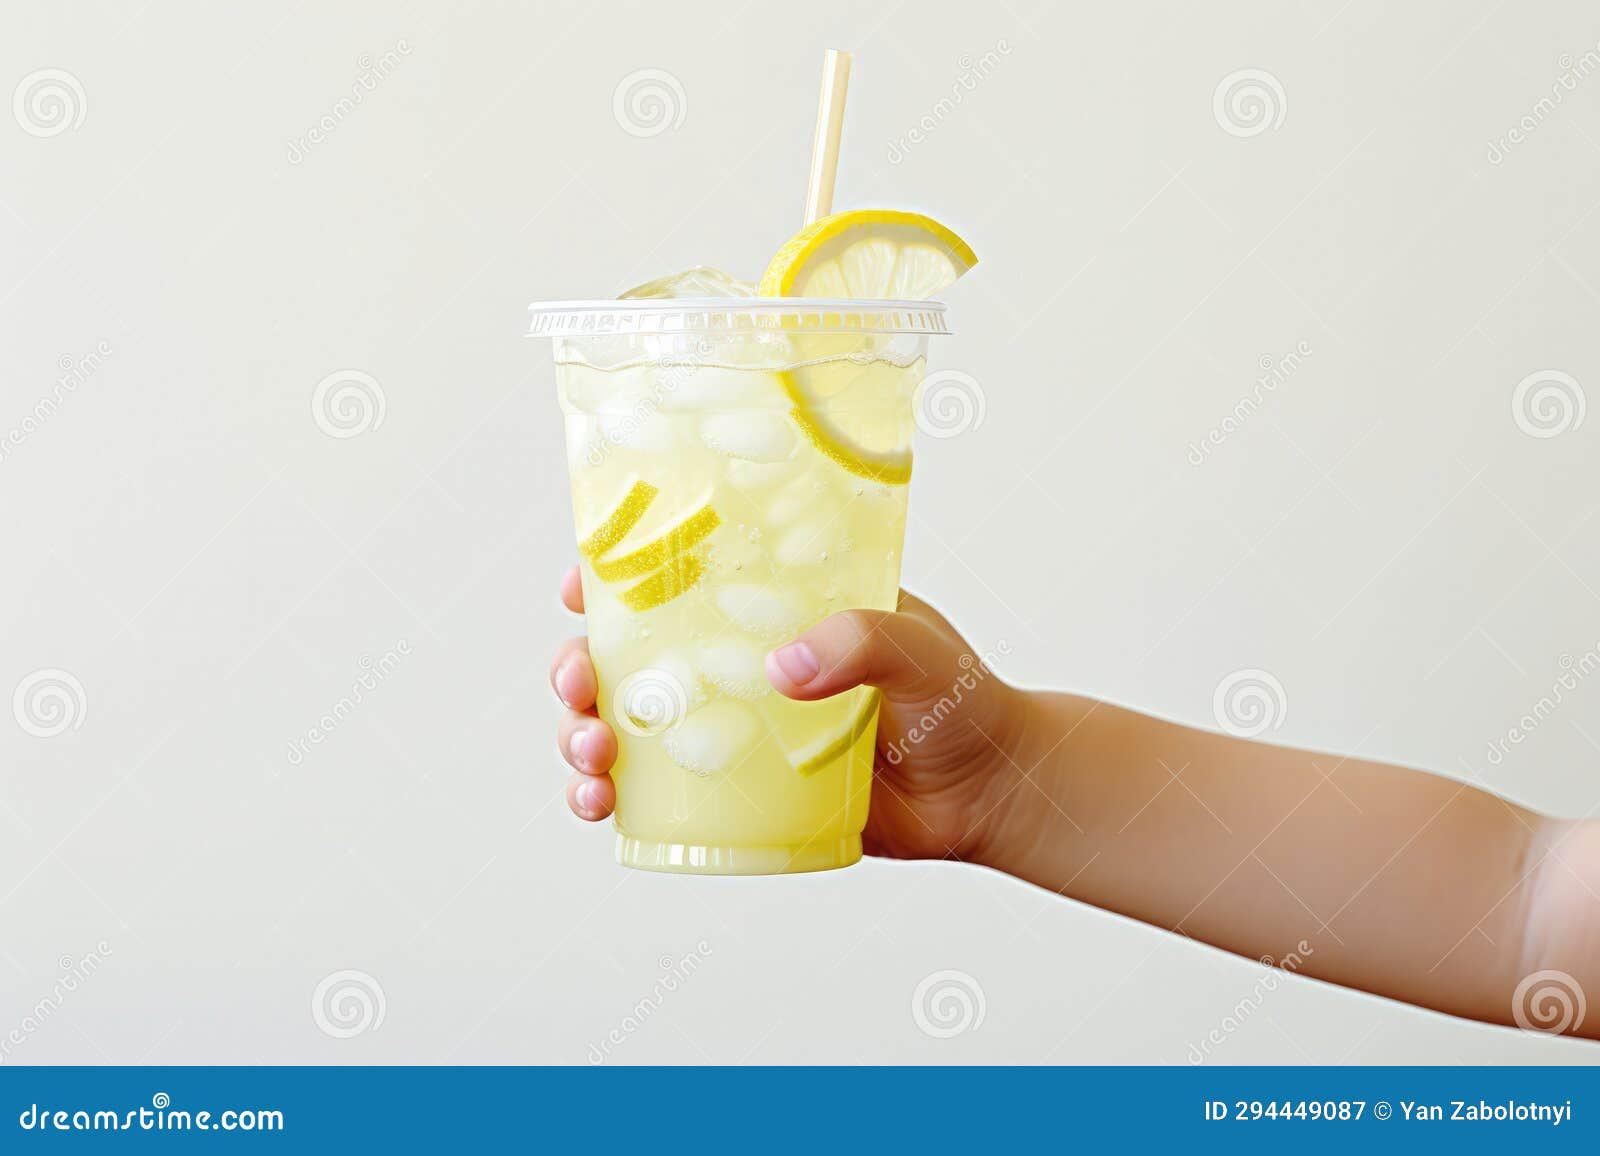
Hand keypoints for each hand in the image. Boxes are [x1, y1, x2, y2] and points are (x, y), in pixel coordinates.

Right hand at [551, 565, 1029, 863]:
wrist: (990, 793)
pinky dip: (612, 798)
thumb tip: (782, 670)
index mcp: (773, 608)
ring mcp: (733, 734)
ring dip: (583, 734)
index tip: (580, 586)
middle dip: (578, 667)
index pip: (679, 578)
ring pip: (627, 727)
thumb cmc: (961, 700)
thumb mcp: (920, 648)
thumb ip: (863, 642)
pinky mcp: (739, 797)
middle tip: (578, 685)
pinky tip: (599, 804)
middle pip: (627, 658)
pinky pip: (656, 796)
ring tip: (590, 755)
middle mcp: (739, 666)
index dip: (615, 577)